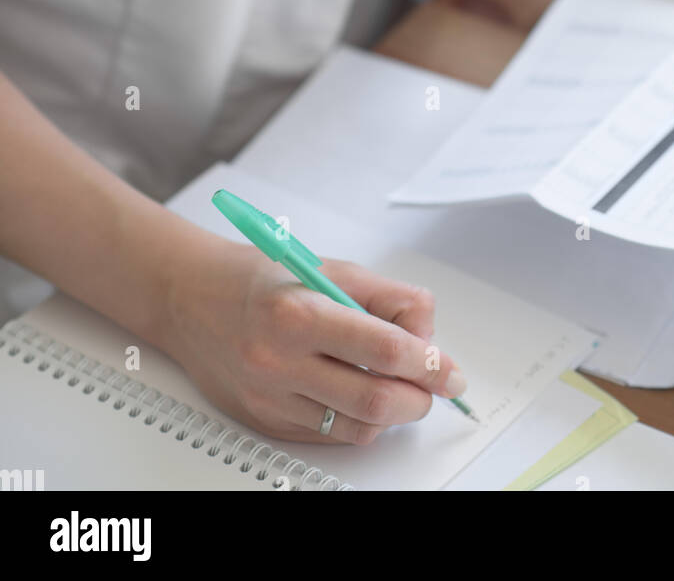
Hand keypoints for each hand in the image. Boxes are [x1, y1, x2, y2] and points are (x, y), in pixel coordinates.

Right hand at [160, 234, 465, 444]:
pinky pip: (329, 435)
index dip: (430, 363)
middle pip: (375, 400)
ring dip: (392, 412)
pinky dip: (358, 420)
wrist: (191, 297)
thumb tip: (428, 333)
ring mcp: (270, 398)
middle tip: (434, 385)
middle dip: (419, 398)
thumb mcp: (329, 268)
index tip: (451, 372)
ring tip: (396, 385)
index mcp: (300, 315)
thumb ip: (386, 297)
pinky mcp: (265, 422)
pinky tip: (359, 393)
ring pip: (357, 427)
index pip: (384, 349)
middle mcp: (280, 362)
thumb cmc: (261, 278)